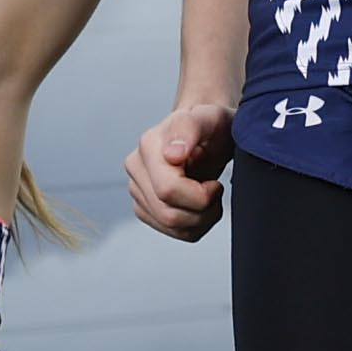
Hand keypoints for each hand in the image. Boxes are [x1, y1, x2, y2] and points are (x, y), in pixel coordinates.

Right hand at [128, 98, 234, 241]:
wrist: (208, 133)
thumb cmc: (211, 125)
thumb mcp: (210, 118)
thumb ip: (189, 129)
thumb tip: (172, 154)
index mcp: (148, 146)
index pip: (168, 191)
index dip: (200, 195)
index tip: (215, 183)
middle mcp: (136, 168)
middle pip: (169, 215)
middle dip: (203, 210)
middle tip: (215, 190)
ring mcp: (138, 189)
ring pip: (171, 227)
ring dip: (200, 219)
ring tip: (209, 196)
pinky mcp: (145, 206)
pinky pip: (172, 232)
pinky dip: (194, 225)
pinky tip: (200, 206)